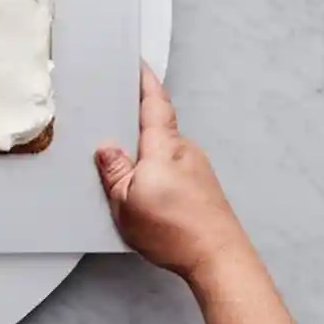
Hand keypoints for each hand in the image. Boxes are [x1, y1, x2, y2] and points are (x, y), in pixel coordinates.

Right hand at [94, 63, 247, 278]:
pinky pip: (173, 169)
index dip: (145, 81)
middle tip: (113, 128)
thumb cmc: (174, 231)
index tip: (137, 64)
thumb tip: (106, 148)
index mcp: (163, 147)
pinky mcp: (202, 188)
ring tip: (126, 175)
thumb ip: (115, 171)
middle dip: (136, 125)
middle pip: (158, 126)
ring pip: (164, 151)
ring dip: (146, 155)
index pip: (155, 103)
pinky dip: (158, 174)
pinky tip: (147, 195)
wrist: (218, 259)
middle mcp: (184, 152)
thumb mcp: (126, 202)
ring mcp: (197, 169)